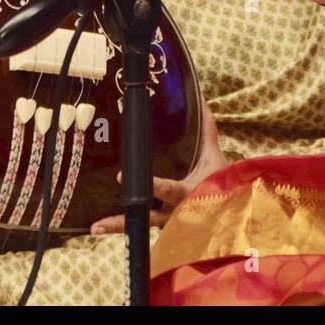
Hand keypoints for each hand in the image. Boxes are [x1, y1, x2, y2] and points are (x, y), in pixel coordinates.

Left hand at [88, 99, 230, 234]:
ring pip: (140, 225)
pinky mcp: (162, 225)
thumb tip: (198, 97)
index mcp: (188, 193)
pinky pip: (141, 225)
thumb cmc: (218, 178)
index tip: (123, 178)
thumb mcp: (213, 155)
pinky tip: (100, 224)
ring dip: (118, 226)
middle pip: (146, 218)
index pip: (168, 190)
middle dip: (122, 221)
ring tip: (94, 227)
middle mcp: (175, 211)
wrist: (230, 205)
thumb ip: (205, 128)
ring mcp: (168, 221)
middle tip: (98, 224)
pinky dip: (125, 224)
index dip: (152, 186)